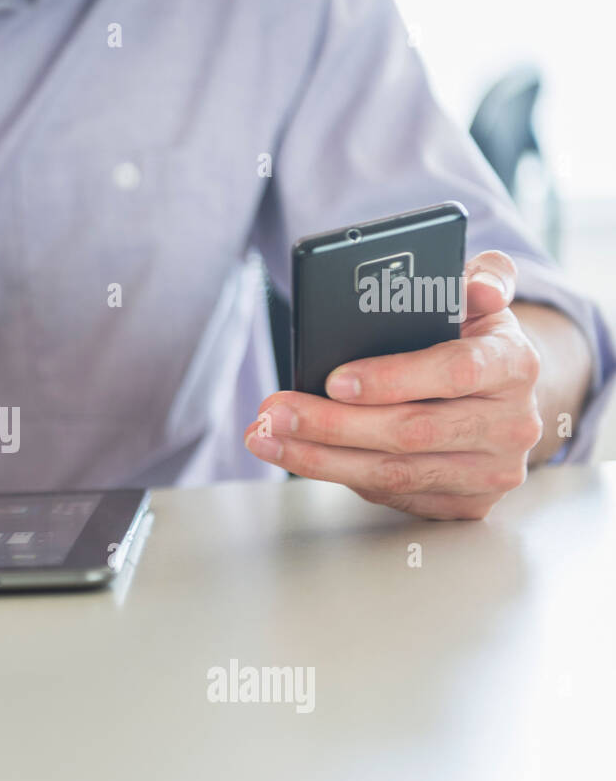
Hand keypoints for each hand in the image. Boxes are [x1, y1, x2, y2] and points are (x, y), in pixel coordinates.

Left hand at [245, 251, 542, 519]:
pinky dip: (338, 476)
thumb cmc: (471, 339)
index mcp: (515, 364)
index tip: (333, 379)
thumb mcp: (477, 296)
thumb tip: (482, 286)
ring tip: (265, 436)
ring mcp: (492, 472)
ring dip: (318, 458)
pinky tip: (297, 455)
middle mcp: (513, 425)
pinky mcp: (468, 505)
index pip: (455, 372)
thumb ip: (482, 274)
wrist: (502, 397)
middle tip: (274, 410)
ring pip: (394, 473)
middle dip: (330, 424)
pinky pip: (393, 496)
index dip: (391, 378)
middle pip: (411, 432)